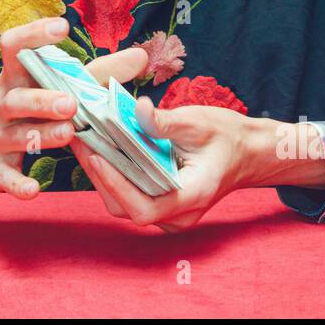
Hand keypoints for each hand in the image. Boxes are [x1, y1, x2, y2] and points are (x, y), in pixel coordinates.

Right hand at [0, 17, 147, 199]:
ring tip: (67, 134)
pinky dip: (19, 183)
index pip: (17, 48)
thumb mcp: (38, 88)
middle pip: (19, 98)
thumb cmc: (13, 111)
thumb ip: (90, 75)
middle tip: (71, 102)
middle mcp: (3, 104)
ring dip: (41, 134)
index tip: (62, 28)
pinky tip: (34, 190)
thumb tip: (140, 56)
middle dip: (43, 99)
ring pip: (17, 136)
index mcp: (15, 79)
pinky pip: (6, 177)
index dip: (35, 35)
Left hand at [70, 97, 267, 231]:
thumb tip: (138, 110)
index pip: (144, 208)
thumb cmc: (226, 137)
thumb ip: (167, 122)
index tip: (96, 158)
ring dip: (102, 174)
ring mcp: (169, 215)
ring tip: (84, 140)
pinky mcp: (161, 206)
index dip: (117, 187)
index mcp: (191, 196)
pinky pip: (130, 196)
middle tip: (79, 139)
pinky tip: (101, 148)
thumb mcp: (199, 122)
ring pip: (124, 204)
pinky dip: (114, 174)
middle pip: (126, 207)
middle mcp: (178, 215)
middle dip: (100, 175)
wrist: (246, 152)